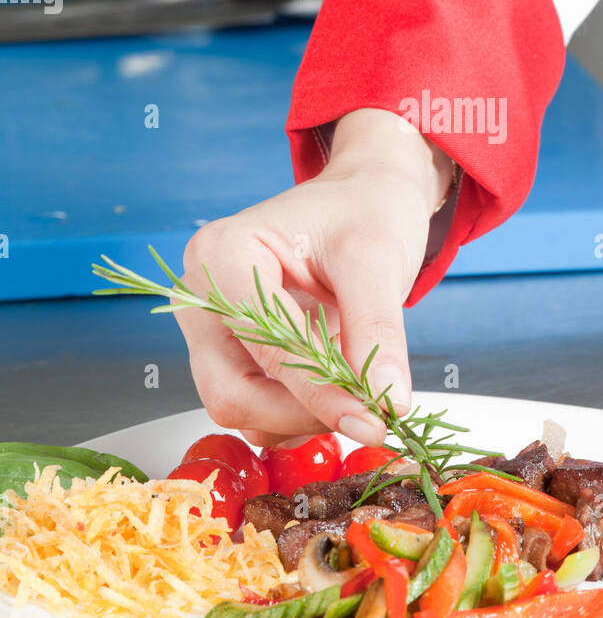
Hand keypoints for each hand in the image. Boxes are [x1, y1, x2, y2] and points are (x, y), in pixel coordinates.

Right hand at [174, 109, 452, 447]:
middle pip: (230, 393)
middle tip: (366, 412)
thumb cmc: (364, 211)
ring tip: (356, 385)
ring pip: (242, 409)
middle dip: (301, 413)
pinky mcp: (234, 353)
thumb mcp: (378, 259)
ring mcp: (213, 330)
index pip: (260, 345)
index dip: (316, 389)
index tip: (372, 418)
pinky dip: (301, 412)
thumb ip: (377, 331)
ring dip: (303, 417)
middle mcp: (202, 296)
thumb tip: (385, 400)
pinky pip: (257, 408)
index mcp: (222, 254)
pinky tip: (338, 384)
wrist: (367, 199)